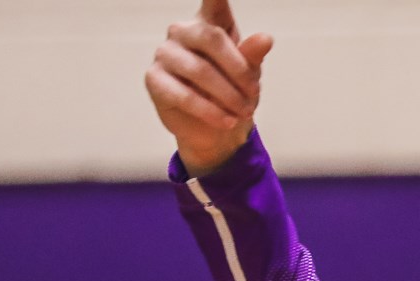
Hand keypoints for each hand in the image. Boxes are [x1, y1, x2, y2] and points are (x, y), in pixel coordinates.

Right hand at [145, 0, 273, 175]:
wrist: (217, 130)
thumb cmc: (234, 93)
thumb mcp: (249, 75)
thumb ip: (252, 56)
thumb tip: (265, 38)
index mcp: (209, 23)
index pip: (213, 2)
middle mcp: (183, 32)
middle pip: (211, 38)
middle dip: (238, 70)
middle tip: (254, 94)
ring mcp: (165, 53)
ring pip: (199, 70)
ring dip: (227, 95)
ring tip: (244, 112)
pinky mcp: (154, 79)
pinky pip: (183, 94)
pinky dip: (209, 110)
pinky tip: (226, 121)